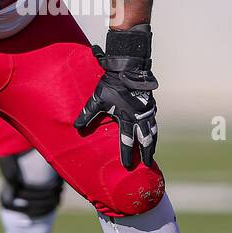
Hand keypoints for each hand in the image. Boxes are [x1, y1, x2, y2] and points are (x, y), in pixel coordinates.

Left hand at [74, 26, 158, 169]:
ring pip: (153, 132)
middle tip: (147, 164)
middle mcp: (140, 117)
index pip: (127, 141)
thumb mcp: (98, 98)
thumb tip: (76, 127)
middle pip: (146, 140)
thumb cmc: (112, 83)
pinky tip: (152, 134)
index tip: (127, 166)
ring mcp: (148, 111)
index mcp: (127, 118)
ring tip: (152, 154)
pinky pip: (154, 122)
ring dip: (152, 144)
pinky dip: (154, 131)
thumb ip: (88, 113)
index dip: (127, 154)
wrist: (129, 66)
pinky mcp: (151, 104)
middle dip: (146, 153)